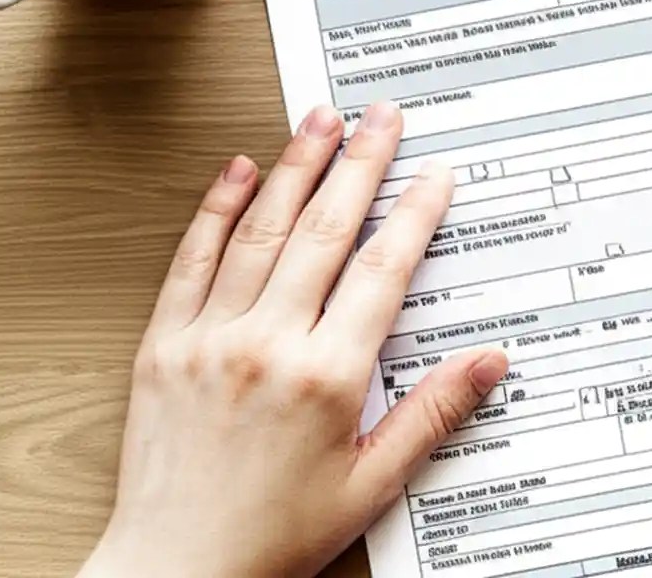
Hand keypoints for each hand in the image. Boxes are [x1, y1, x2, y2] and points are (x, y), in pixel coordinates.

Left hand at [78, 103, 507, 577]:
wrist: (177, 568)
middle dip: (360, 165)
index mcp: (327, 377)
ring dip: (294, 167)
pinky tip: (237, 171)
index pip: (382, 271)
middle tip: (382, 118)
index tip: (433, 176)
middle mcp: (267, 344)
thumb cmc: (274, 533)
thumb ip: (433, 414)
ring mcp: (210, 337)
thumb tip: (489, 363)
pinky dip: (216, 209)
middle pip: (324, 232)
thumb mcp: (372, 482)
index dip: (414, 214)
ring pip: (260, 231)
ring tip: (320, 120)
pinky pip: (192, 260)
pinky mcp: (163, 343)